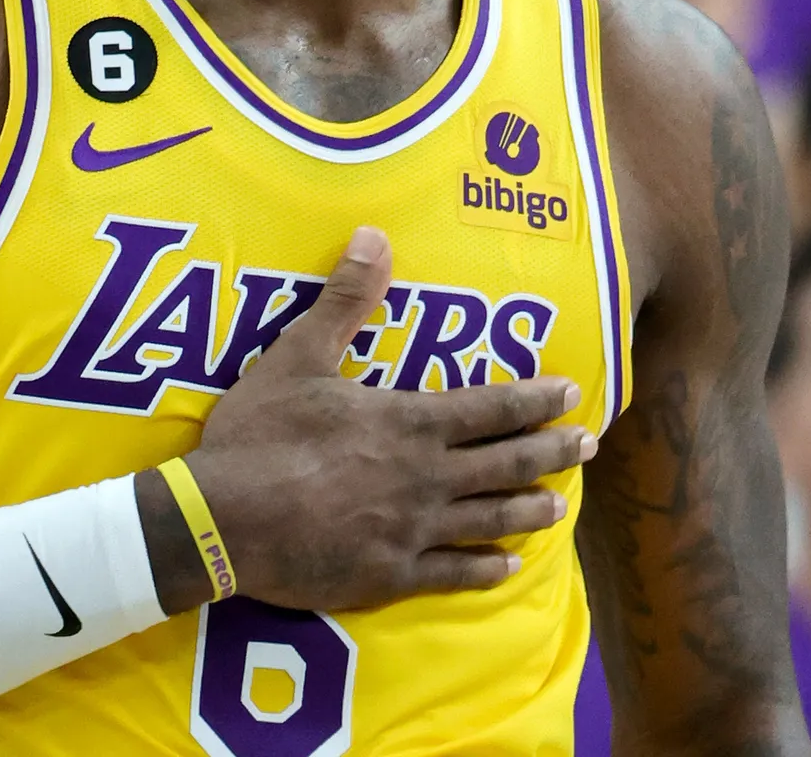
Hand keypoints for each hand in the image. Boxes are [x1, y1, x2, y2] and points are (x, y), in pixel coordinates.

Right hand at [140, 227, 594, 614]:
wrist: (221, 521)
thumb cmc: (260, 436)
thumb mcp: (296, 356)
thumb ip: (345, 300)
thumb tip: (375, 235)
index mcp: (407, 422)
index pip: (489, 407)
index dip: (535, 399)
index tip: (572, 394)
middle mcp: (425, 477)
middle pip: (505, 463)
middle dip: (552, 452)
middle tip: (589, 446)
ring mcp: (412, 531)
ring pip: (489, 519)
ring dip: (530, 510)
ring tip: (560, 506)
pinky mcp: (389, 575)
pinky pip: (452, 575)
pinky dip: (485, 570)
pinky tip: (506, 568)